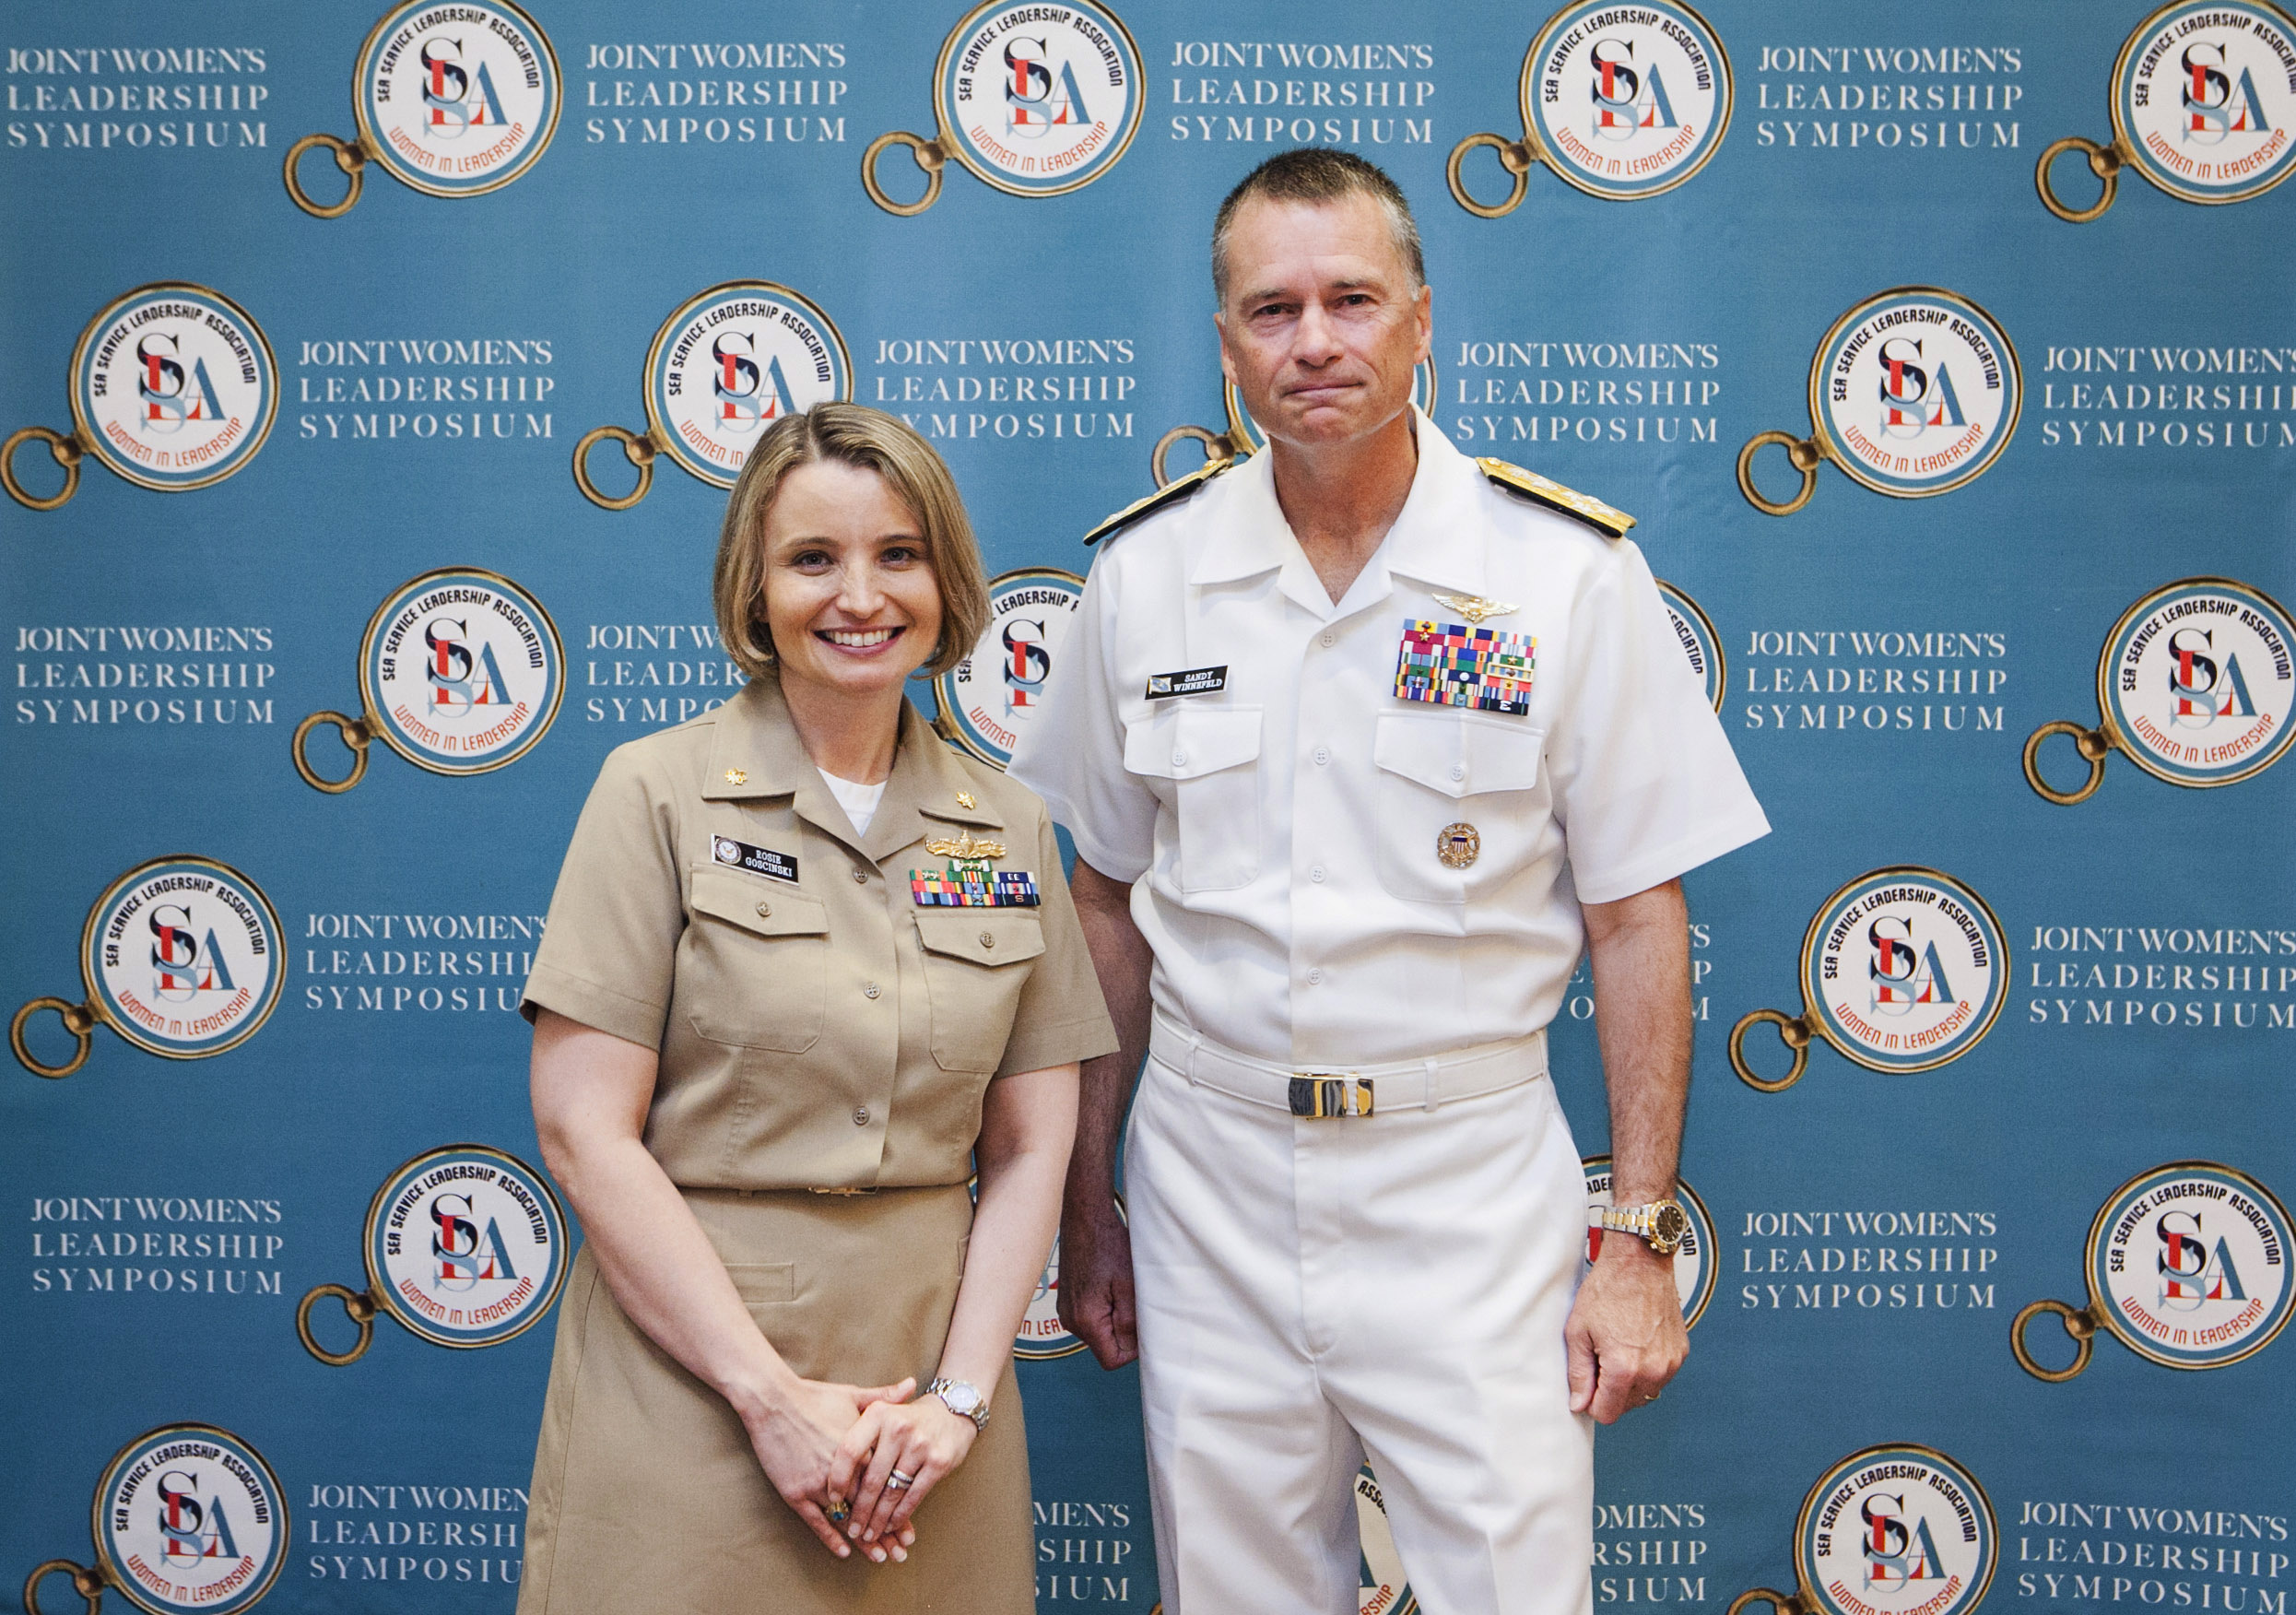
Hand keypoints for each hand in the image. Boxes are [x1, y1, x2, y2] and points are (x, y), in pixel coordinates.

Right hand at [741, 1375, 917, 1561]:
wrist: (773, 1400)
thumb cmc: (813, 1397)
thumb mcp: (852, 1394)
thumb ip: (884, 1397)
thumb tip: (913, 1385)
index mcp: (859, 1450)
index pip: (886, 1487)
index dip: (900, 1510)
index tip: (912, 1530)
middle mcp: (842, 1471)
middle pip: (870, 1507)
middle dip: (886, 1532)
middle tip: (901, 1553)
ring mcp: (818, 1483)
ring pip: (846, 1518)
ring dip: (864, 1540)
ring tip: (880, 1557)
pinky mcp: (795, 1492)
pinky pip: (816, 1521)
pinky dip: (830, 1538)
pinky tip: (844, 1552)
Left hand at [830, 1389, 978, 1548]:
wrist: (952, 1412)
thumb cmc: (906, 1419)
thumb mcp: (881, 1413)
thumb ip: (856, 1433)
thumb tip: (825, 1471)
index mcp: (878, 1414)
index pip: (850, 1451)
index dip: (838, 1478)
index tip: (833, 1499)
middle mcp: (898, 1427)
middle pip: (871, 1478)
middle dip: (859, 1510)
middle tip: (851, 1529)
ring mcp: (920, 1445)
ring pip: (892, 1492)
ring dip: (878, 1519)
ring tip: (869, 1533)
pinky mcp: (938, 1462)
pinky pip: (913, 1496)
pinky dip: (900, 1515)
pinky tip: (890, 1525)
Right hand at [1056, 1193, 1137, 1368]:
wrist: (1085, 1219)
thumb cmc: (1108, 1246)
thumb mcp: (1129, 1286)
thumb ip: (1131, 1322)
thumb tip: (1135, 1348)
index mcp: (1086, 1321)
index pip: (1111, 1360)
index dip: (1132, 1350)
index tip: (1141, 1324)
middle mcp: (1071, 1321)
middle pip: (1105, 1347)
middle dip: (1124, 1332)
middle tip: (1133, 1300)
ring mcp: (1066, 1311)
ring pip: (1099, 1333)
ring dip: (1114, 1318)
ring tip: (1120, 1289)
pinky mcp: (1067, 1301)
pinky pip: (1091, 1318)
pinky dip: (1104, 1309)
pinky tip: (1109, 1285)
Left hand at [1565, 1236, 1685, 1423]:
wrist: (1640, 1262)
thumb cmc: (1609, 1289)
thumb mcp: (1578, 1331)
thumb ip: (1579, 1374)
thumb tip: (1579, 1403)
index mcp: (1625, 1368)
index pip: (1607, 1413)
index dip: (1591, 1402)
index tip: (1587, 1384)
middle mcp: (1653, 1370)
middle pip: (1626, 1406)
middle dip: (1610, 1391)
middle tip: (1600, 1358)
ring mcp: (1670, 1363)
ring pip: (1645, 1393)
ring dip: (1629, 1382)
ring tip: (1618, 1348)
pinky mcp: (1680, 1353)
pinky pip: (1660, 1376)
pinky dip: (1646, 1368)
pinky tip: (1634, 1344)